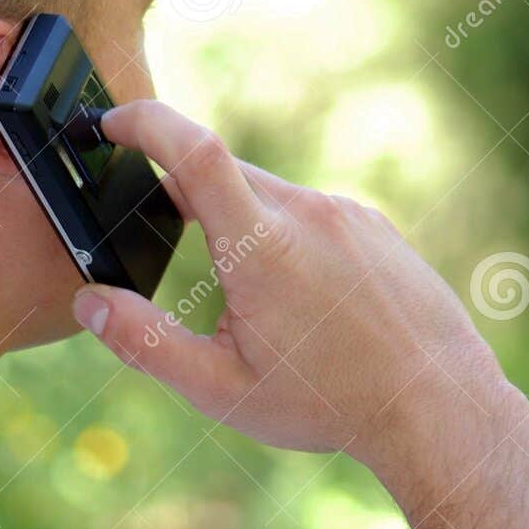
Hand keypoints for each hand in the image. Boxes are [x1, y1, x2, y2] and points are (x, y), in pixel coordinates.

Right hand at [72, 100, 513, 465]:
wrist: (440, 406)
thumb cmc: (330, 404)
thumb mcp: (221, 389)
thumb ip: (145, 343)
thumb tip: (88, 301)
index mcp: (260, 248)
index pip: (193, 150)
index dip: (144, 122)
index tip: (110, 123)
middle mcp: (305, 213)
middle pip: (221, 173)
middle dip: (183, 191)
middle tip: (167, 233)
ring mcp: (345, 213)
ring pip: (267, 194)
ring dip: (239, 221)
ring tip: (255, 297)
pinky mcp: (372, 223)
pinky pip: (309, 211)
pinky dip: (284, 234)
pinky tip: (302, 297)